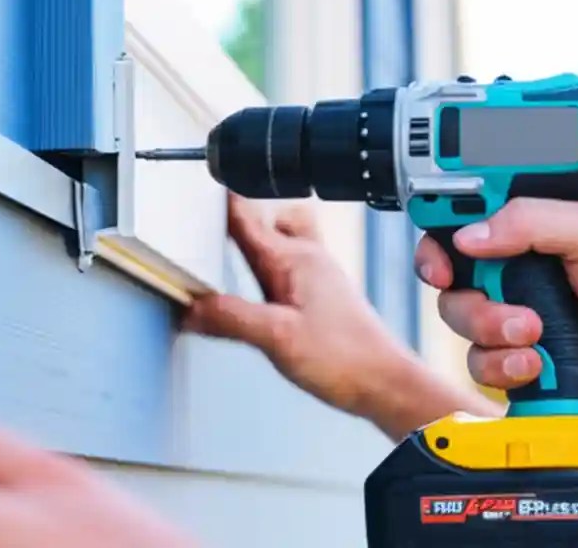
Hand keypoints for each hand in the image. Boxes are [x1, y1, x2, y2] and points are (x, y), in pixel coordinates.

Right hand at [186, 195, 412, 418]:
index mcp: (293, 259)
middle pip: (266, 220)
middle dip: (238, 217)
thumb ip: (229, 319)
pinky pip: (290, 262)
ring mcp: (317, 275)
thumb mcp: (276, 338)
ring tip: (230, 250)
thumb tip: (192, 309)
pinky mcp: (322, 294)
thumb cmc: (345, 358)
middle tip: (208, 223)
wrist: (385, 383)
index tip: (196, 193)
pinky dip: (270, 263)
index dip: (220, 205)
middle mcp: (307, 258)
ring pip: (283, 237)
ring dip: (258, 238)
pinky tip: (260, 287)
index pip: (246, 220)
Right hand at [414, 198, 577, 418]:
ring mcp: (512, 316)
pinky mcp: (518, 358)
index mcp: (528, 230)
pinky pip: (480, 363)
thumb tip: (467, 235)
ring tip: (534, 334)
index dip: (439, 242)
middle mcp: (513, 271)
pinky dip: (502, 365)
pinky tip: (536, 363)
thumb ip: (529, 221)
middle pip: (449, 277)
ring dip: (490, 329)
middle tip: (495, 297)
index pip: (460, 224)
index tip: (440, 262)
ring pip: (459, 321)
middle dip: (466, 294)